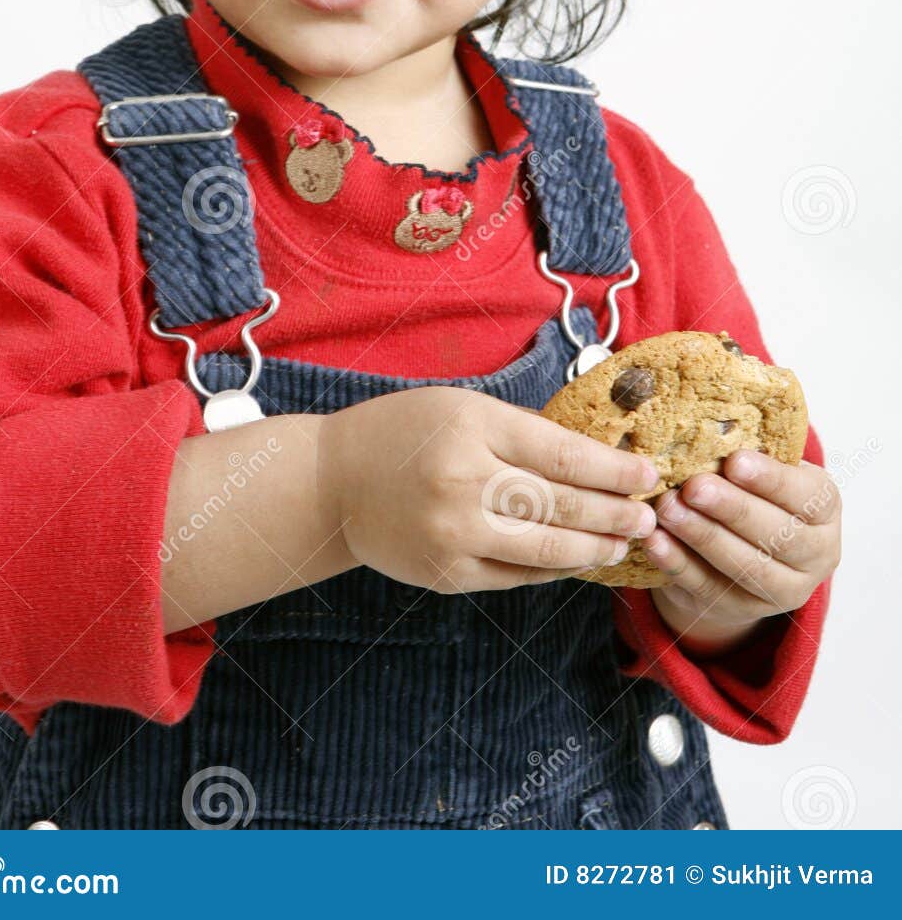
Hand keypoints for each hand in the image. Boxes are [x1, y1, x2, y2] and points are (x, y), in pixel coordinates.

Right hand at [318, 386, 659, 593]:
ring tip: (623, 543)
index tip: (647, 474)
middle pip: (561, 503)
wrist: (335, 481)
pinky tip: (577, 560)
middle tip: (649, 515)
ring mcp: (453, 533)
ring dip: (594, 548)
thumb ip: (522, 431)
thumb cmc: (406, 432)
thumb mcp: (462, 408)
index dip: (614, 469)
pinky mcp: (446, 574)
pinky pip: (516, 576)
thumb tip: (598, 457)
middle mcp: (463, 481)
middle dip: (615, 512)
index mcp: (472, 427)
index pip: (563, 453)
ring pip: (545, 548)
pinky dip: (553, 569)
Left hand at [641, 450, 841, 654]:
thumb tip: (707, 429)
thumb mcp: (765, 470)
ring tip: (667, 509)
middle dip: (731, 509)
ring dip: (702, 536)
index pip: (806, 497)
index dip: (771, 480)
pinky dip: (678, 564)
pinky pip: (709, 589)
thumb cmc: (756, 490)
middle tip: (693, 487)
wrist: (750, 545)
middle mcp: (816, 555)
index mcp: (824, 511)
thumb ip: (748, 457)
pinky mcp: (743, 609)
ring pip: (745, 567)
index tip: (734, 461)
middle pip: (777, 536)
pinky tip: (655, 541)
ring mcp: (783, 590)